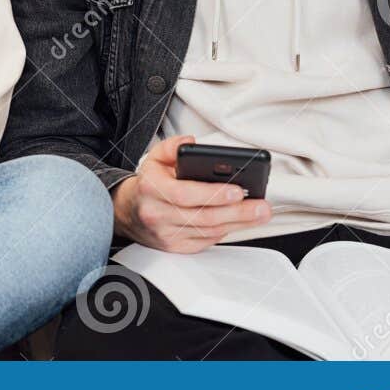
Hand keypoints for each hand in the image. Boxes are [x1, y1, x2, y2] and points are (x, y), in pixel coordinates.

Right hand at [112, 135, 271, 252]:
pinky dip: (225, 231)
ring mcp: (167, 235)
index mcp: (152, 190)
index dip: (213, 194)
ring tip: (259, 213)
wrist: (128, 212)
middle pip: (203, 217)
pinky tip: (240, 222)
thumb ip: (172, 146)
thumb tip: (190, 142)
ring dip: (238, 223)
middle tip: (261, 206)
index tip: (237, 190)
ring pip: (208, 232)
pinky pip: (206, 241)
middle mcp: (158, 215)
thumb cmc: (148, 184)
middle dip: (237, 212)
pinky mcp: (176, 247)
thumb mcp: (154, 158)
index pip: (185, 195)